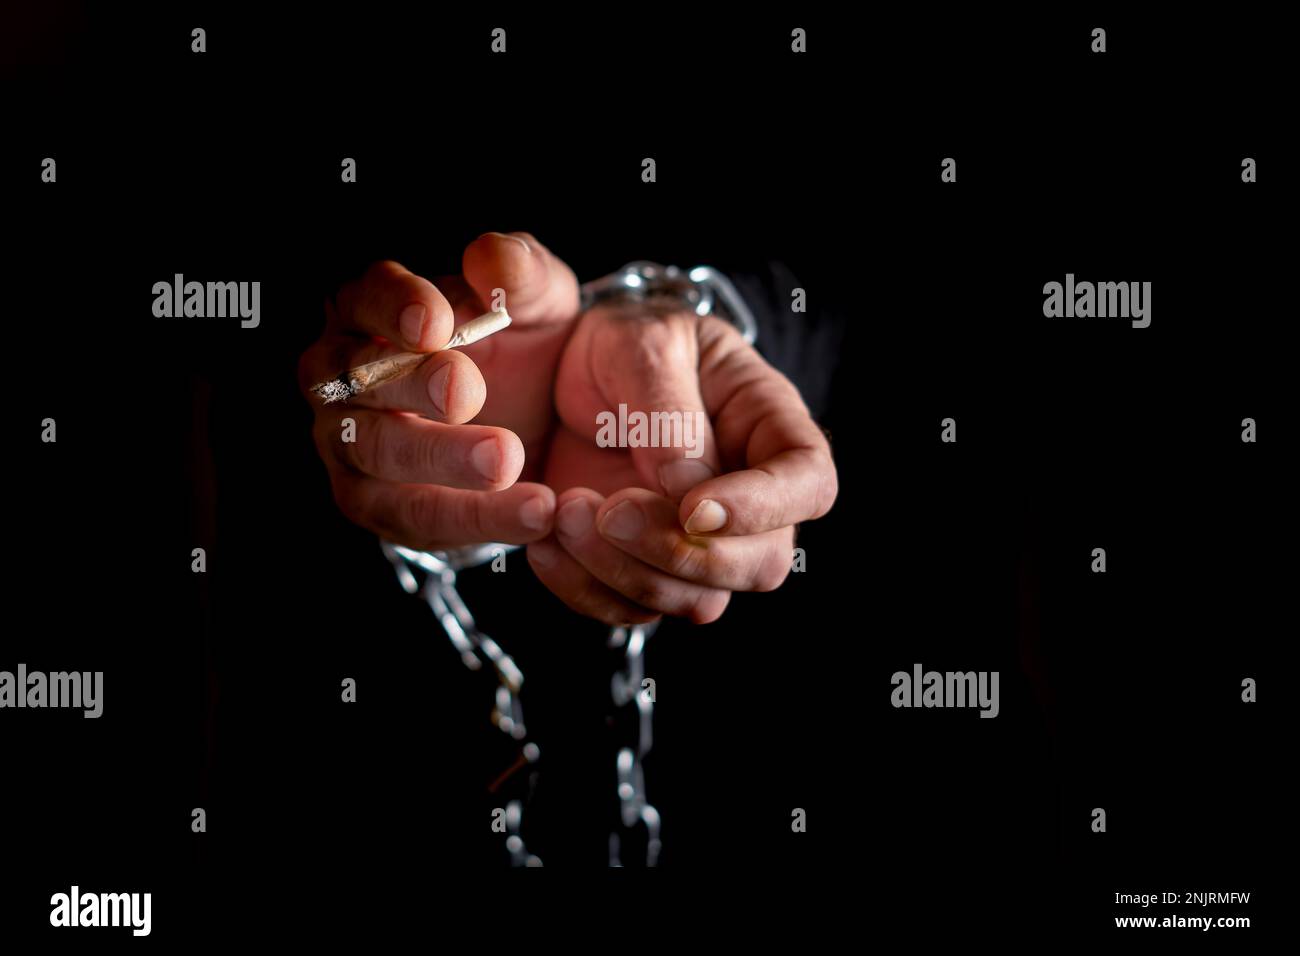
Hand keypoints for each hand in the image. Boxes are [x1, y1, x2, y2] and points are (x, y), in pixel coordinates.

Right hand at [297, 233, 578, 549]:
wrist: (536, 423)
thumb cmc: (520, 348)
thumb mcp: (537, 304)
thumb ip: (521, 274)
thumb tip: (491, 256)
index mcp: (370, 310)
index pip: (366, 298)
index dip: (395, 308)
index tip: (435, 323)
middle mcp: (342, 376)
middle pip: (359, 379)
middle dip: (413, 386)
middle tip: (466, 391)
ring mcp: (348, 443)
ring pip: (376, 453)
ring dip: (440, 459)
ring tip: (508, 460)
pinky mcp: (376, 504)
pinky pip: (410, 516)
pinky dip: (468, 517)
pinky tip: (527, 512)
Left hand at [526, 301, 838, 624]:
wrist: (562, 368)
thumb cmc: (623, 342)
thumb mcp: (642, 346)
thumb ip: (668, 414)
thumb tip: (688, 494)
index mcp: (768, 425)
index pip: (808, 482)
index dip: (763, 508)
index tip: (695, 507)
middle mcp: (748, 497)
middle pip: (761, 562)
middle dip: (683, 552)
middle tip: (610, 510)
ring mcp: (700, 541)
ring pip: (698, 600)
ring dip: (627, 574)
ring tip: (565, 514)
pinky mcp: (645, 567)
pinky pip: (632, 608)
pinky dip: (585, 590)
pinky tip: (546, 544)